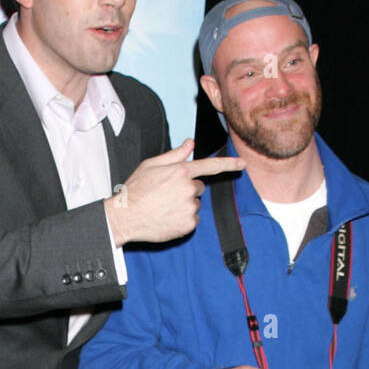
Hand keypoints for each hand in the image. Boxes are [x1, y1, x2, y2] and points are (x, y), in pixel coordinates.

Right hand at [104, 139, 245, 245]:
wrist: (125, 216)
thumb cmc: (135, 189)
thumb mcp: (151, 165)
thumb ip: (174, 154)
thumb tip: (190, 143)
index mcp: (180, 171)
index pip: (211, 165)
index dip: (229, 164)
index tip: (242, 164)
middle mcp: (188, 188)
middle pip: (199, 187)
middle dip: (187, 189)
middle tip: (166, 194)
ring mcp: (189, 207)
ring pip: (195, 204)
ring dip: (184, 205)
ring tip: (164, 207)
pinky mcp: (188, 224)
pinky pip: (193, 219)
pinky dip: (183, 219)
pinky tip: (167, 217)